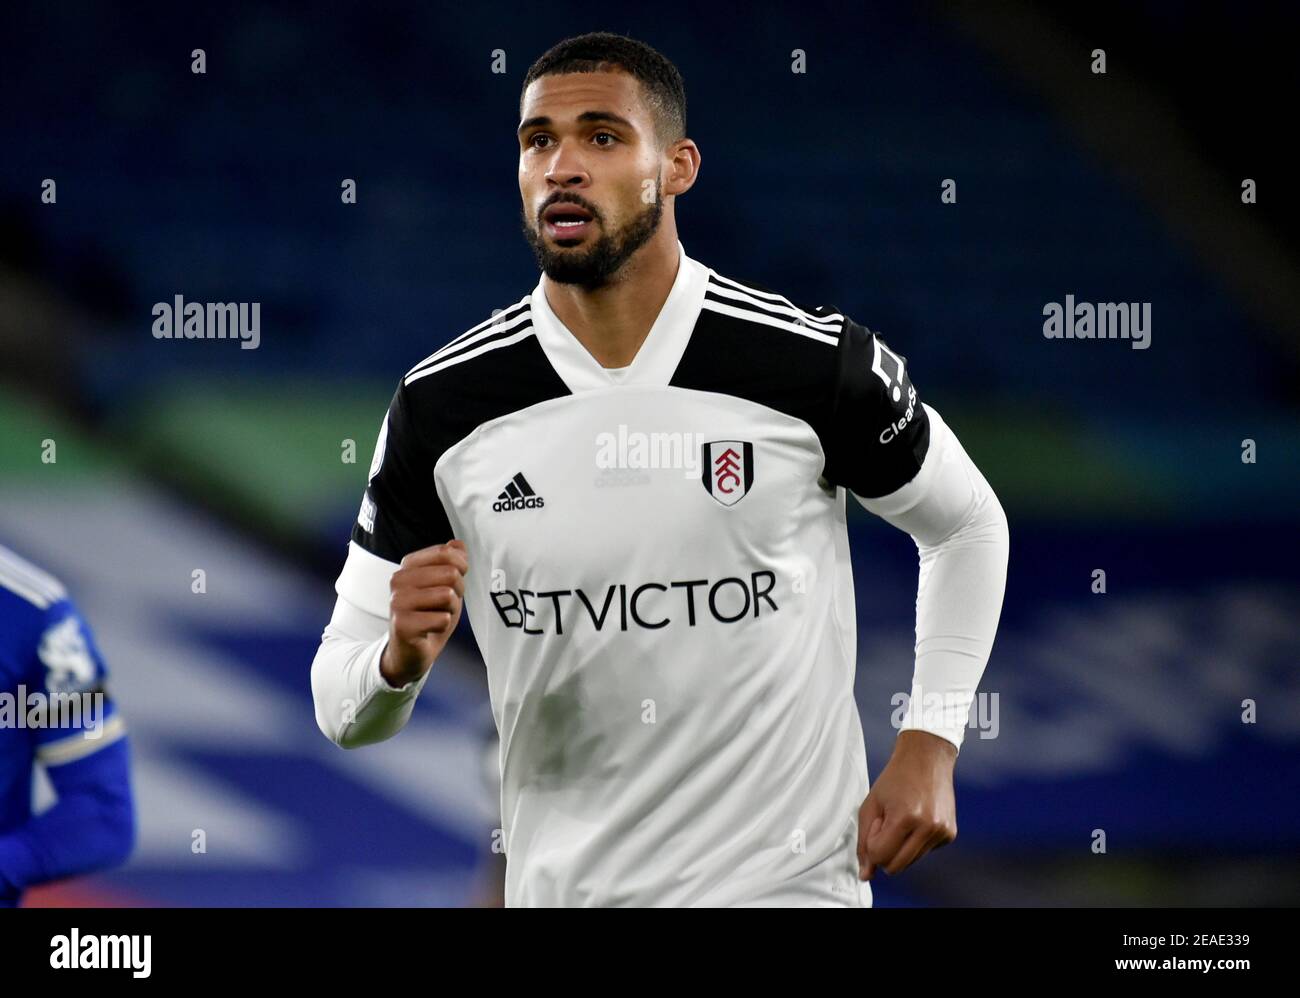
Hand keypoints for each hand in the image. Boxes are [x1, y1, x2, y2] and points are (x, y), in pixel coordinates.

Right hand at [380, 540, 467, 687]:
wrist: (411, 652)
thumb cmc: (429, 614)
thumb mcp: (445, 585)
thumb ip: (452, 562)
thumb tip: (457, 543)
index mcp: (408, 566)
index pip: (445, 552)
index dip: (461, 567)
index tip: (454, 582)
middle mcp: (398, 580)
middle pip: (450, 573)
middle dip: (457, 592)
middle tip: (444, 605)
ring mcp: (397, 601)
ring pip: (447, 595)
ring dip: (450, 610)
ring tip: (436, 616)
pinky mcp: (401, 624)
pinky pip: (442, 619)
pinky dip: (443, 626)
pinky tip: (429, 630)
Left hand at [857, 730, 957, 880]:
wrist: (926, 758)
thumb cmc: (895, 779)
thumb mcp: (871, 805)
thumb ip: (864, 841)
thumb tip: (865, 876)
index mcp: (906, 817)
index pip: (880, 856)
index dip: (873, 842)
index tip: (878, 822)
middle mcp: (928, 827)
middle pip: (896, 867)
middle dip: (885, 852)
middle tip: (887, 823)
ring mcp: (942, 832)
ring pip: (910, 862)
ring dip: (900, 848)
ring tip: (902, 819)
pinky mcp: (950, 834)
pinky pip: (924, 853)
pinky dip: (915, 842)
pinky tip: (917, 819)